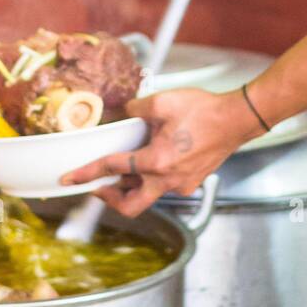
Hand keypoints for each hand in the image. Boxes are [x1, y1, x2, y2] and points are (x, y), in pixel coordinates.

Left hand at [60, 86, 261, 217]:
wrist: (236, 119)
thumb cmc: (204, 110)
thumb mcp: (163, 101)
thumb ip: (136, 109)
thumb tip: (123, 113)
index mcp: (156, 161)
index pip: (113, 168)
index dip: (87, 173)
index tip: (69, 179)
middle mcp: (167, 180)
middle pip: (129, 205)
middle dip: (109, 198)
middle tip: (98, 185)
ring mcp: (181, 184)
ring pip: (147, 195)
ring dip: (131, 185)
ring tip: (124, 166)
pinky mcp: (190, 182)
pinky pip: (163, 186)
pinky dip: (151, 177)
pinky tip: (152, 157)